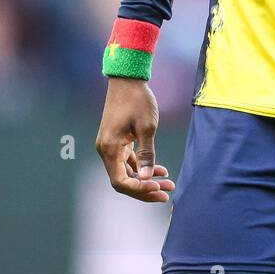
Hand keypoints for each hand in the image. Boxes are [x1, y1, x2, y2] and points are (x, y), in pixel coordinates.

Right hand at [95, 78, 174, 202]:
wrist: (127, 79)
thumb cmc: (138, 100)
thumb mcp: (147, 127)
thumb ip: (147, 154)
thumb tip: (147, 178)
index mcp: (109, 148)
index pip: (121, 181)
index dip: (139, 189)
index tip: (159, 188)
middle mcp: (105, 150)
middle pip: (123, 181)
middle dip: (145, 190)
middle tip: (167, 194)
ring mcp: (110, 146)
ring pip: (127, 172)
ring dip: (146, 180)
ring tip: (168, 184)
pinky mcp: (117, 142)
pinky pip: (128, 162)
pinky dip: (142, 168)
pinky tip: (161, 171)